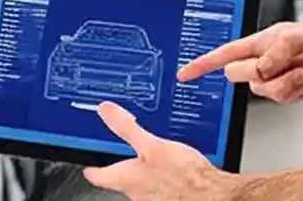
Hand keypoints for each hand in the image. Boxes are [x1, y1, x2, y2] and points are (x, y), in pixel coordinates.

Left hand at [83, 101, 239, 200]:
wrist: (214, 196)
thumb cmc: (185, 176)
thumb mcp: (152, 145)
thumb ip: (127, 128)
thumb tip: (105, 111)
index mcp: (127, 178)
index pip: (97, 176)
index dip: (91, 167)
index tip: (87, 165)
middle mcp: (137, 194)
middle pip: (121, 181)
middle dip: (123, 167)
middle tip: (124, 153)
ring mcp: (154, 199)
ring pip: (142, 185)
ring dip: (146, 173)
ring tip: (154, 159)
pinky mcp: (171, 199)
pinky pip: (160, 189)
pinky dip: (163, 178)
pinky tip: (174, 171)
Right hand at [177, 21, 302, 103]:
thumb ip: (283, 46)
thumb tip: (262, 63)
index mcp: (268, 39)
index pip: (229, 51)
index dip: (205, 62)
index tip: (187, 72)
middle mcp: (271, 57)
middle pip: (242, 73)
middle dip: (259, 73)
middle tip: (283, 67)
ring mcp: (282, 76)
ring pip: (261, 90)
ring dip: (283, 85)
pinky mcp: (294, 92)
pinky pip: (279, 100)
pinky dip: (292, 93)